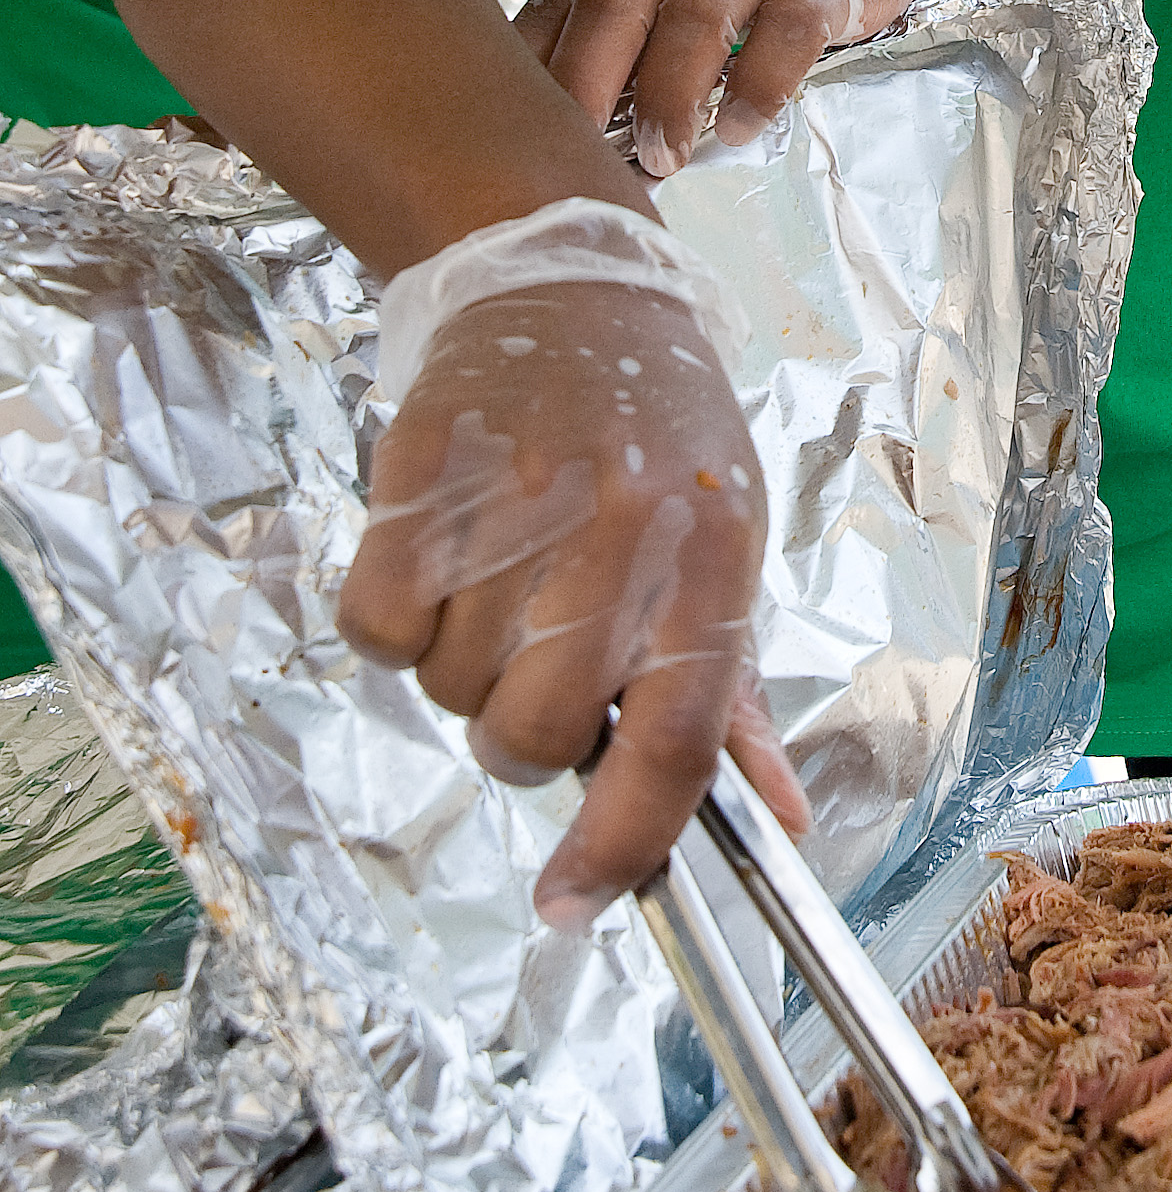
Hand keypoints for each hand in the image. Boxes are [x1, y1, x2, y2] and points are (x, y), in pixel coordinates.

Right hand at [339, 275, 802, 922]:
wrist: (573, 287)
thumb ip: (737, 697)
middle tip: (535, 670)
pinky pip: (375, 627)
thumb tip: (775, 826)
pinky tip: (438, 567)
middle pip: (537, 735)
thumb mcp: (730, 550)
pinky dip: (394, 625)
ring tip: (500, 587)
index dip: (618, 849)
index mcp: (712, 564)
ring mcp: (516, 496)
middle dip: (523, 739)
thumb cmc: (665, 437)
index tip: (569, 904)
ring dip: (461, 672)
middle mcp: (621, 532)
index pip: (672, 748)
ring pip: (448, 691)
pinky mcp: (421, 466)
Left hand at [515, 0, 1001, 180]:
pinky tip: (740, 131)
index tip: (515, 122)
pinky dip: (758, 87)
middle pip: (618, 0)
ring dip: (668, 96)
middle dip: (587, 82)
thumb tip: (578, 90)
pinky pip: (786, 33)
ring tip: (660, 159)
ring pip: (696, 18)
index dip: (537, 56)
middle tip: (575, 155)